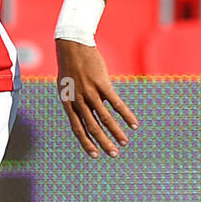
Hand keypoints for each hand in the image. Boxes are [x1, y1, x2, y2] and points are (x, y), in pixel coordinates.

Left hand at [56, 40, 137, 156]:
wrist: (73, 46)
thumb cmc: (70, 68)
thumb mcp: (67, 88)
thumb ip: (76, 103)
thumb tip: (87, 116)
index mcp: (68, 103)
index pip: (77, 128)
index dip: (86, 143)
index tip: (95, 155)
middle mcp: (78, 100)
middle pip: (92, 127)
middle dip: (103, 143)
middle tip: (114, 155)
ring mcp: (90, 92)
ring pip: (105, 118)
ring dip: (116, 132)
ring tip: (125, 143)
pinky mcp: (102, 84)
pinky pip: (116, 103)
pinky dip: (125, 115)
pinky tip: (134, 124)